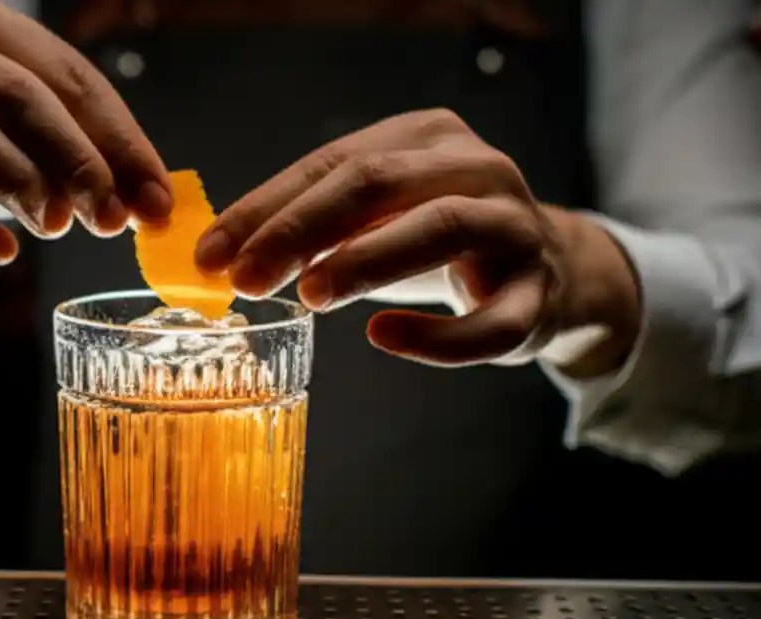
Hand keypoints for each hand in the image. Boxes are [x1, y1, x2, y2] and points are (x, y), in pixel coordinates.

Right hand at [0, 0, 172, 293]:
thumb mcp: (45, 154)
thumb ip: (98, 170)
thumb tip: (154, 208)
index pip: (73, 79)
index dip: (121, 143)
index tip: (156, 203)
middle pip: (17, 95)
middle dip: (72, 159)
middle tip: (108, 219)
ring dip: (16, 179)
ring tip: (59, 229)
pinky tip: (0, 254)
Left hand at [194, 108, 640, 376]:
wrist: (549, 272)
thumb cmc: (438, 241)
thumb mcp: (379, 217)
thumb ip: (314, 227)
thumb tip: (224, 256)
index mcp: (427, 137)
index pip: (332, 163)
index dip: (266, 208)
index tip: (212, 252)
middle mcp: (477, 167)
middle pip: (379, 183)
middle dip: (301, 230)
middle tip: (246, 277)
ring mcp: (515, 227)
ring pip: (440, 230)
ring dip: (365, 262)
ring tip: (309, 294)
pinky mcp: (536, 294)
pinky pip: (487, 323)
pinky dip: (433, 336)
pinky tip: (384, 339)